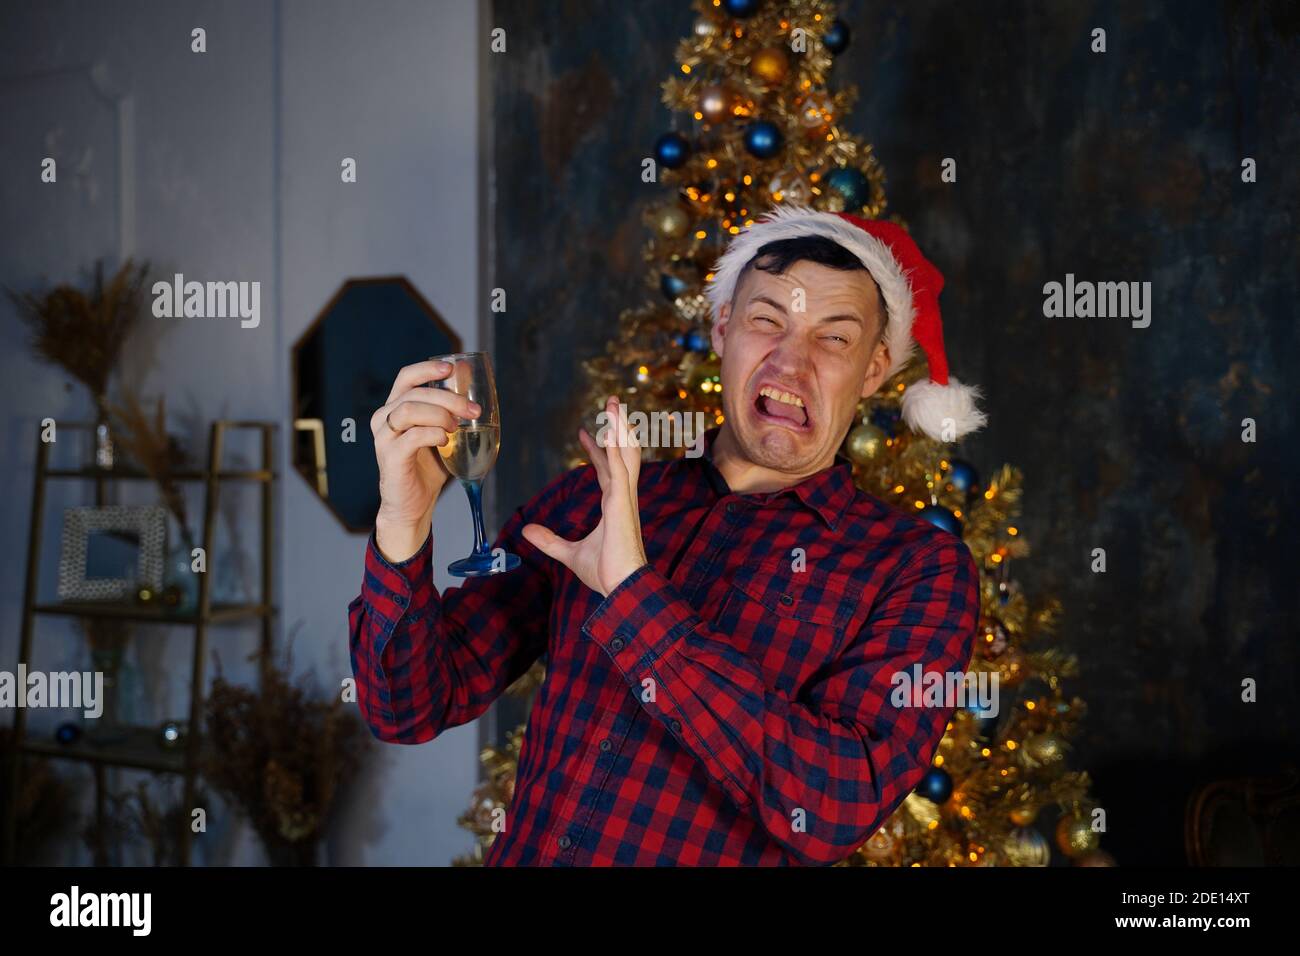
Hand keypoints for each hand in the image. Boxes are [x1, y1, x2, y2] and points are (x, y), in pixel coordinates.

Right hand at [370, 359, 481, 561]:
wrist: (414, 505)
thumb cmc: (428, 467)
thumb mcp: (445, 433)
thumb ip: (452, 407)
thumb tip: (468, 373)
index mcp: (396, 408)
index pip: (406, 377)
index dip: (427, 369)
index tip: (451, 368)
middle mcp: (385, 419)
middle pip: (414, 393)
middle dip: (448, 397)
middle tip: (472, 410)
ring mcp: (384, 438)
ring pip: (409, 410)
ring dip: (439, 414)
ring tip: (455, 428)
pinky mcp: (389, 457)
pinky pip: (411, 436)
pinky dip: (433, 434)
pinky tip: (445, 441)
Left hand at [523, 396, 647, 596]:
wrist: (622, 588)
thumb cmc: (606, 573)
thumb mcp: (569, 554)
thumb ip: (549, 541)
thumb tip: (527, 531)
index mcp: (614, 505)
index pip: (607, 469)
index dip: (597, 450)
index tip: (586, 433)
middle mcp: (622, 497)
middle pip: (622, 453)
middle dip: (617, 427)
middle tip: (610, 403)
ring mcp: (625, 497)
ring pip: (625, 453)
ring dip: (619, 426)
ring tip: (613, 403)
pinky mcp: (623, 502)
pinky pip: (620, 467)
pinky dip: (616, 446)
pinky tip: (611, 428)